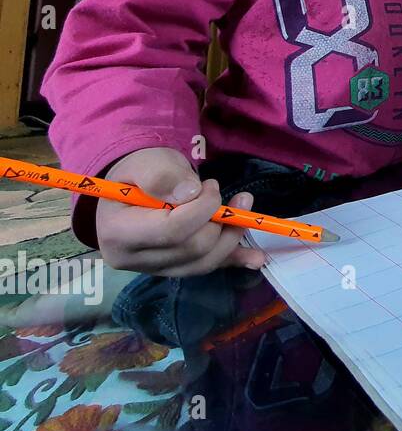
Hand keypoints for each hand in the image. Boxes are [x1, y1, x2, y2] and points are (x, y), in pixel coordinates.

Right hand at [95, 147, 264, 275]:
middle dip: (221, 223)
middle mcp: (131, 258)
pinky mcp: (172, 269)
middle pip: (191, 249)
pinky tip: (255, 259)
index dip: (203, 209)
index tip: (212, 186)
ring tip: (244, 210)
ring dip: (231, 237)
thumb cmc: (140, 171)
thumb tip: (191, 193)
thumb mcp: (148, 162)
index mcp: (118, 232)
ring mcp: (152, 268)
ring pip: (202, 262)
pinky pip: (205, 267)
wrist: (134, 185)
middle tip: (235, 198)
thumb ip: (163, 175)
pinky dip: (232, 260)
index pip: (172, 231)